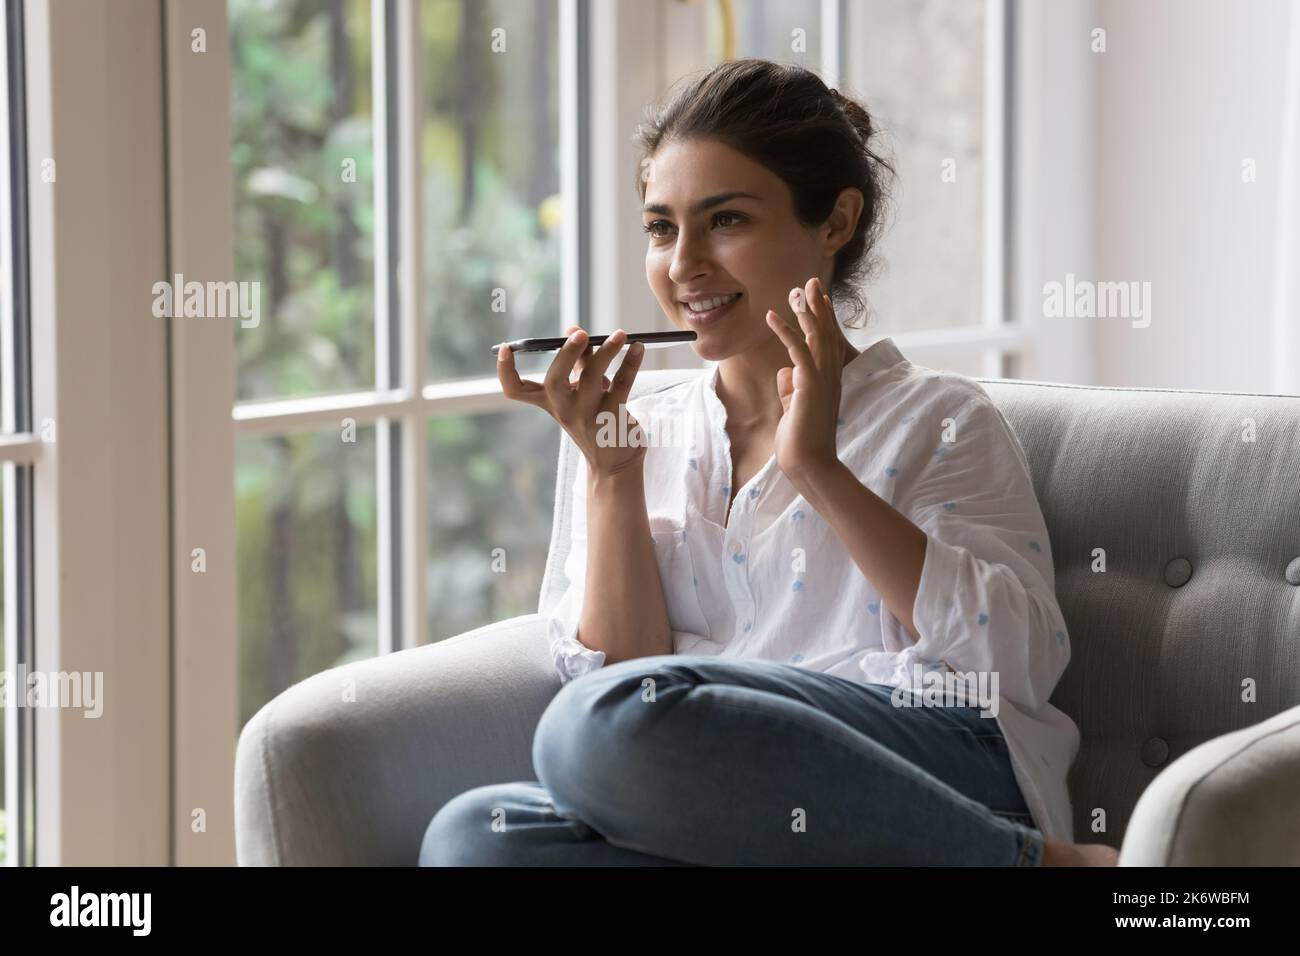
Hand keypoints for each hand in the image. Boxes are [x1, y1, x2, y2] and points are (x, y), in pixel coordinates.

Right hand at [497, 324, 648, 478]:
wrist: (614, 463)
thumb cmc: (595, 418)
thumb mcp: (582, 391)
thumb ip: (579, 361)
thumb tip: (573, 329)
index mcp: (550, 402)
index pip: (516, 390)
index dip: (505, 371)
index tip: (504, 348)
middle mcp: (564, 409)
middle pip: (554, 382)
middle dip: (566, 355)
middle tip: (580, 333)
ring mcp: (587, 416)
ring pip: (593, 379)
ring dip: (607, 353)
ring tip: (620, 334)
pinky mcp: (612, 419)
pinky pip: (621, 386)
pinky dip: (630, 364)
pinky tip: (639, 348)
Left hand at [764, 277, 851, 484]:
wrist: (809, 465)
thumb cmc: (800, 441)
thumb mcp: (794, 407)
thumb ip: (791, 386)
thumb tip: (785, 371)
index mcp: (827, 381)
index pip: (827, 343)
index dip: (822, 318)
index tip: (817, 297)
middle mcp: (829, 376)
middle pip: (826, 332)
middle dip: (818, 305)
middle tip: (810, 281)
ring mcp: (822, 380)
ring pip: (816, 336)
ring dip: (806, 311)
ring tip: (796, 289)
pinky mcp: (809, 386)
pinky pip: (798, 350)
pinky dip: (786, 330)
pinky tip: (774, 315)